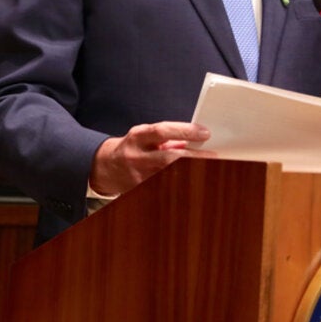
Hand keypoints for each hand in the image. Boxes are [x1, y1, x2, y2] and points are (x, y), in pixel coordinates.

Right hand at [89, 121, 210, 196]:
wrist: (106, 166)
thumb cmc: (133, 147)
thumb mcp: (147, 136)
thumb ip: (170, 137)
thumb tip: (197, 139)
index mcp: (138, 136)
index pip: (163, 131)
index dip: (185, 131)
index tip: (205, 133)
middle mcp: (137, 155)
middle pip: (168, 157)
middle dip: (193, 157)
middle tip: (214, 156)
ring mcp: (138, 175)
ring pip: (169, 175)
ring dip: (190, 173)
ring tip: (208, 171)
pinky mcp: (140, 190)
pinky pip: (163, 187)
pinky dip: (180, 184)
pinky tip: (193, 183)